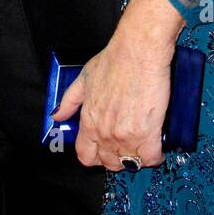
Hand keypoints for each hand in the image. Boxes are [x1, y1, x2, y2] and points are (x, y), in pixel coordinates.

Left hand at [51, 32, 173, 171]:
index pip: (86, 156)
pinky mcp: (148, 134)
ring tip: (142, 144)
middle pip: (109, 163)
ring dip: (136, 157)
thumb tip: (57, 116)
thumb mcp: (84, 78)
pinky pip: (151, 158)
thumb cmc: (114, 60)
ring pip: (130, 164)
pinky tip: (156, 145)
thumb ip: (70, 100)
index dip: (96, 157)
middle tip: (127, 145)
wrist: (138, 51)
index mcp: (89, 121)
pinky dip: (155, 156)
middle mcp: (104, 133)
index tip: (105, 150)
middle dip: (117, 158)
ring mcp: (125, 136)